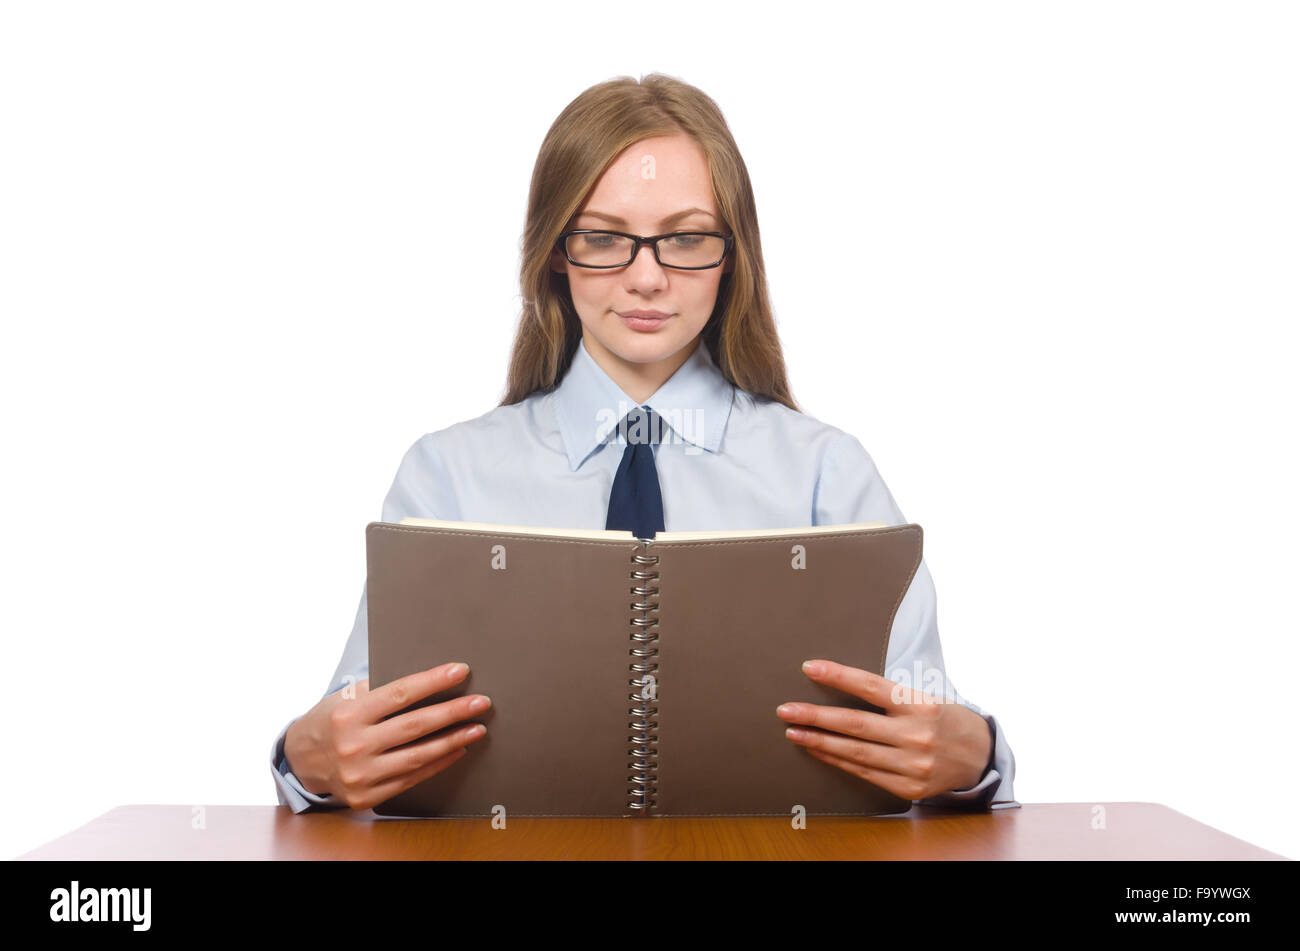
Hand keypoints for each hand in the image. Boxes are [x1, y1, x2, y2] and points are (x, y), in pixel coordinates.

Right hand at [284, 661, 489, 810]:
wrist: (301, 760)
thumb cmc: (331, 720)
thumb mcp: (346, 697)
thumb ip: (380, 689)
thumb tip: (428, 677)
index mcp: (348, 715)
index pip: (400, 694)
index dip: (433, 681)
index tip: (461, 671)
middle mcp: (353, 747)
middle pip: (415, 726)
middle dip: (453, 712)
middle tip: (482, 702)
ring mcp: (360, 776)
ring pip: (418, 756)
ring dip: (453, 740)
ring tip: (477, 727)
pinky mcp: (367, 796)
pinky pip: (411, 778)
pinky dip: (438, 763)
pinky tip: (457, 749)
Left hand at [776, 659, 991, 800]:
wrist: (980, 757)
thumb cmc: (944, 719)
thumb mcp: (925, 697)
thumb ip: (890, 695)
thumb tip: (841, 683)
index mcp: (920, 705)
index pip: (871, 686)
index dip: (838, 676)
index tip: (809, 667)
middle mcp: (916, 735)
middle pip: (855, 724)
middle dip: (816, 716)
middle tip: (786, 710)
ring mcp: (913, 765)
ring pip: (855, 752)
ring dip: (819, 741)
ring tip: (793, 731)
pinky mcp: (909, 788)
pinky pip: (864, 772)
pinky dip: (837, 760)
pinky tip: (818, 750)